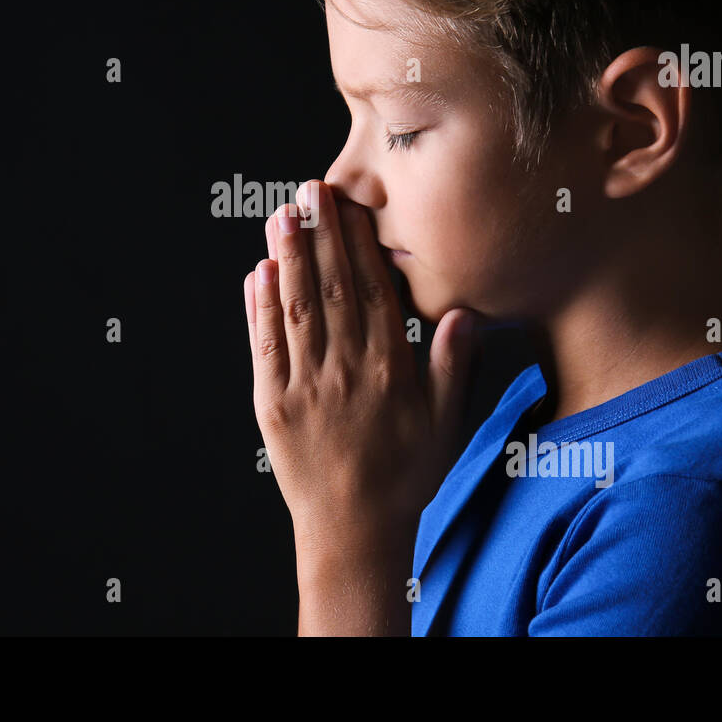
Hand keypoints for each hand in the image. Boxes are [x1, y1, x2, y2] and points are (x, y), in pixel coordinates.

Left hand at [243, 179, 482, 562]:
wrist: (355, 531)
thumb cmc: (405, 476)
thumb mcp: (445, 422)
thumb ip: (452, 366)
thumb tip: (461, 313)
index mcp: (390, 369)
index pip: (374, 291)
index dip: (360, 244)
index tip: (351, 206)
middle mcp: (347, 370)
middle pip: (334, 288)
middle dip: (321, 234)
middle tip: (310, 190)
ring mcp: (306, 385)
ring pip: (298, 308)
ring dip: (289, 257)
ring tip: (282, 214)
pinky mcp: (272, 403)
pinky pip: (265, 346)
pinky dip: (260, 307)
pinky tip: (260, 272)